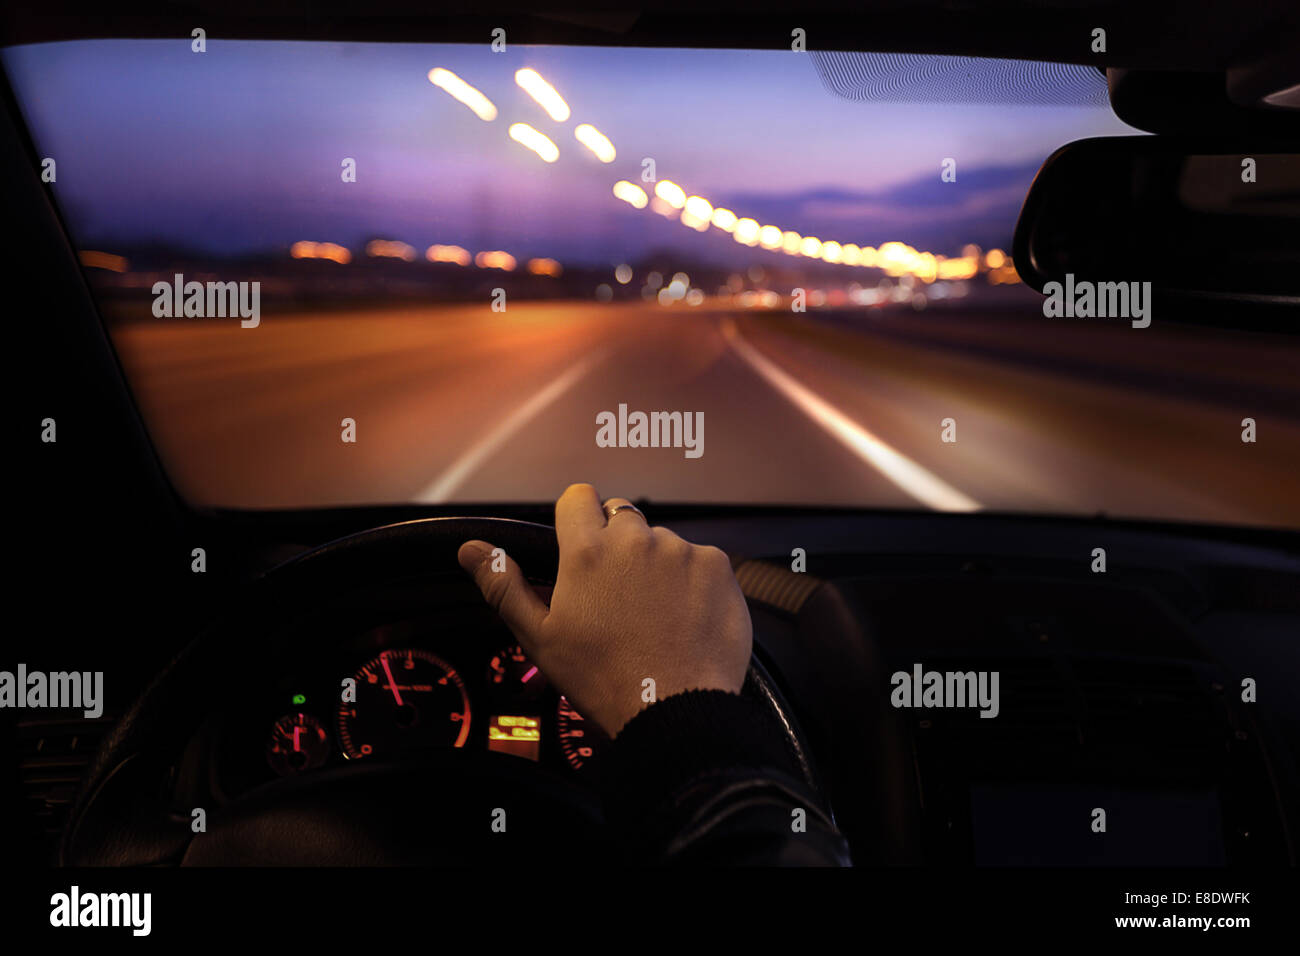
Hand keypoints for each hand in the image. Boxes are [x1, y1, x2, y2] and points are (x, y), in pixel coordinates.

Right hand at [457, 483, 751, 736]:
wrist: (673, 711)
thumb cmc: (603, 679)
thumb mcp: (539, 637)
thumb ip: (504, 585)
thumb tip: (472, 550)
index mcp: (586, 551)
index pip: (578, 497)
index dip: (578, 519)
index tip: (582, 546)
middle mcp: (635, 539)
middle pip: (622, 516)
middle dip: (618, 543)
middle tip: (616, 593)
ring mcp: (681, 550)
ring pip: (662, 541)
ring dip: (657, 565)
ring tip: (654, 614)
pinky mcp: (717, 566)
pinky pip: (700, 560)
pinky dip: (694, 582)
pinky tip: (684, 618)